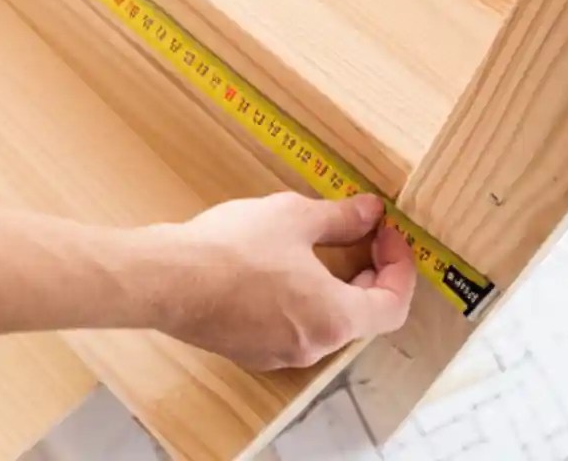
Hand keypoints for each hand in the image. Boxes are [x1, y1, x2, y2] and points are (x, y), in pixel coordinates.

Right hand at [150, 192, 415, 369]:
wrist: (166, 280)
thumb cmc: (233, 249)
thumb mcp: (296, 218)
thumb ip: (342, 218)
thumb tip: (371, 212)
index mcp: (335, 318)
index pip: (393, 305)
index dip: (400, 268)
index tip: (387, 236)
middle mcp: (313, 346)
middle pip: (362, 317)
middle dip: (368, 276)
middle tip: (362, 240)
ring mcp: (279, 355)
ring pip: (324, 323)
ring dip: (333, 289)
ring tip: (315, 250)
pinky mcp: (249, 352)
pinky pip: (291, 329)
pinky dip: (301, 302)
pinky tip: (277, 270)